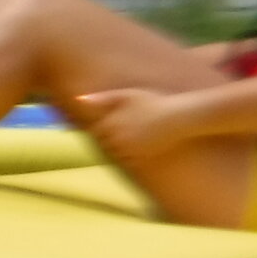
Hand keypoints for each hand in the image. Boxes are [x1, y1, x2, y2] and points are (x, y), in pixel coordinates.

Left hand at [74, 87, 192, 163]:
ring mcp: (127, 150)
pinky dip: (130, 157)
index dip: (104, 130)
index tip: (115, 126)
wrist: (177, 118)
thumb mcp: (126, 95)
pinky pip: (128, 162)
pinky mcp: (140, 158)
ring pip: (115, 155)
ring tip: (136, 139)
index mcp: (109, 125)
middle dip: (110, 140)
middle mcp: (115, 139)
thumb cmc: (152, 103)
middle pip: (104, 145)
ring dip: (119, 150)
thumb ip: (102, 98)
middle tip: (129, 132)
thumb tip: (78, 99)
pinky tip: (142, 147)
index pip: (96, 133)